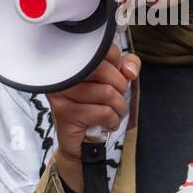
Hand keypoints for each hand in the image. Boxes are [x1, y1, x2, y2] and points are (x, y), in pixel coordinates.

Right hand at [47, 43, 139, 192]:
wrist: (80, 142)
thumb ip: (127, 66)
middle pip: (104, 70)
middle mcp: (64, 74)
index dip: (118, 63)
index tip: (117, 76)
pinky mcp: (65, 113)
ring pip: (107, 93)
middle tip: (115, 99)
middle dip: (120, 88)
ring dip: (119, 108)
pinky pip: (103, 112)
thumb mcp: (115, 81)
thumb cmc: (96, 107)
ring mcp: (61, 93)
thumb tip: (130, 70)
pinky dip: (112, 121)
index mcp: (74, 61)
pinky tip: (105, 124)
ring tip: (112, 113)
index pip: (102, 49)